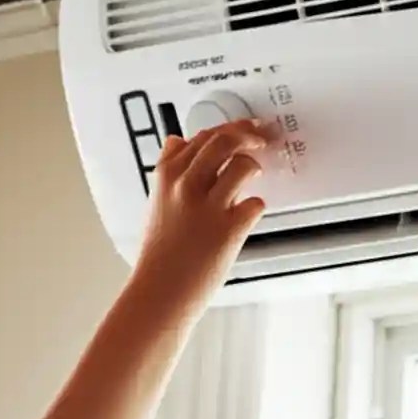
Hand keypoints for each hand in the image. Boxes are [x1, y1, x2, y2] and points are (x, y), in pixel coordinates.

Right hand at [132, 119, 273, 314]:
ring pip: (242, 165)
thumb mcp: (155, 202)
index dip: (227, 128)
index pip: (200, 136)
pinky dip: (256, 207)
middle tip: (261, 138)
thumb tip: (177, 141)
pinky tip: (248, 214)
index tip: (242, 128)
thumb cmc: (159, 252)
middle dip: (248, 135)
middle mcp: (186, 186)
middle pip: (223, 141)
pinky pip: (255, 204)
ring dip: (255, 168)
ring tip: (256, 176)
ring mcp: (207, 206)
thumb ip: (169, 171)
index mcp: (166, 177)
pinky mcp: (228, 228)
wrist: (159, 290)